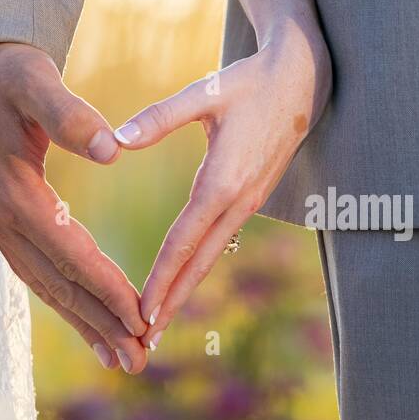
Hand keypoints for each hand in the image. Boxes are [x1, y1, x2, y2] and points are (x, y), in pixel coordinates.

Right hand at [0, 42, 148, 372]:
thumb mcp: (32, 79)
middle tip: (140, 360)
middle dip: (100, 323)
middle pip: (58, 284)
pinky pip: (33, 268)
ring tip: (118, 356)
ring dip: (82, 320)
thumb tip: (112, 150)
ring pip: (44, 283)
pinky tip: (82, 312)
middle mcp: (2, 217)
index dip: (107, 289)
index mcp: (15, 193)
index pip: (70, 254)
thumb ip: (69, 114)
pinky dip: (61, 297)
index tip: (143, 320)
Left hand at [113, 15, 331, 348]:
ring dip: (184, 289)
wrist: (302, 78)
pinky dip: (198, 265)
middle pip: (200, 262)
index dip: (162, 278)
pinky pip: (221, 240)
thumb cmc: (248, 83)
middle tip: (143, 341)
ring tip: (157, 324)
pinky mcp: (251, 197)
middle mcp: (239, 200)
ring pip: (212, 255)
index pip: (185, 240)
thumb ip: (159, 118)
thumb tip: (116, 140)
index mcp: (224, 180)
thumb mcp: (204, 93)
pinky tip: (181, 281)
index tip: (141, 311)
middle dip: (172, 302)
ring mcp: (249, 202)